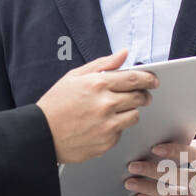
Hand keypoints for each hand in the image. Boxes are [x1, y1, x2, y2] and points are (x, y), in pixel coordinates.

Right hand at [37, 49, 158, 164]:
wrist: (41, 134)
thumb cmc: (55, 105)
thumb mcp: (74, 76)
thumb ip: (102, 64)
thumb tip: (123, 54)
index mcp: (97, 84)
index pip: (134, 79)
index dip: (148, 79)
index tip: (153, 80)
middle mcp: (105, 104)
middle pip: (139, 97)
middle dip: (144, 95)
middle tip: (142, 96)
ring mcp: (107, 125)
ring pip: (134, 116)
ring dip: (130, 111)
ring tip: (117, 111)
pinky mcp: (106, 142)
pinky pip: (121, 132)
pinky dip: (116, 127)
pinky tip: (101, 124)